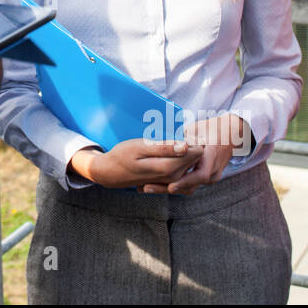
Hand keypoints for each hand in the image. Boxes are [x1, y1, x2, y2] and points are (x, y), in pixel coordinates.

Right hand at [68, 138, 203, 188]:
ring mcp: (170, 179)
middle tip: (189, 130)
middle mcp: (172, 177)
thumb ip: (164, 147)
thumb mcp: (139, 147)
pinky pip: (182, 165)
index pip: (194, 152)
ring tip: (179, 136)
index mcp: (167, 168)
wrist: (111, 173)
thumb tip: (186, 146)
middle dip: (194, 142)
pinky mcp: (167, 179)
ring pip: (189, 161)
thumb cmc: (123, 156)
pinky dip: (182, 155)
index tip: (193, 128)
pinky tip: (174, 146)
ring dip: (188, 148)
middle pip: (194, 157)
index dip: (197, 139)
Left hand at [140, 115, 253, 194]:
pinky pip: (190, 185)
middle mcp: (213, 170)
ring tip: (147, 187)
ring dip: (168, 188)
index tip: (170, 187)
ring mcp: (211, 176)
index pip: (200, 174)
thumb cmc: (212, 128)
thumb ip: (182, 137)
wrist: (231, 135)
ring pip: (189, 187)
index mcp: (212, 156)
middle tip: (147, 187)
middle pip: (191, 185)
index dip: (184, 182)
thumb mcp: (197, 129)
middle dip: (168, 188)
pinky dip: (174, 185)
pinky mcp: (206, 179)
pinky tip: (157, 184)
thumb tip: (163, 139)